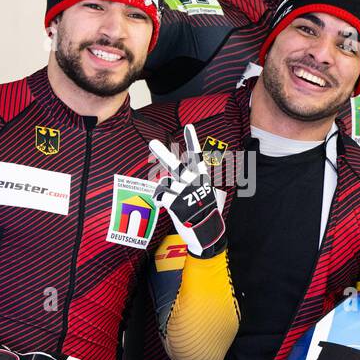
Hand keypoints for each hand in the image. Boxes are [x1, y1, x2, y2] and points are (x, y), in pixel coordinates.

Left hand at [149, 124, 226, 257]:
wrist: (207, 233)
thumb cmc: (203, 213)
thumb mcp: (203, 194)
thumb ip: (189, 183)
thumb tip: (169, 177)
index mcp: (202, 178)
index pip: (197, 156)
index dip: (192, 140)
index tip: (188, 127)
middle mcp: (194, 183)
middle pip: (175, 166)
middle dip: (162, 154)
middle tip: (152, 143)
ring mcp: (185, 192)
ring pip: (165, 182)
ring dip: (163, 188)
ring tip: (170, 197)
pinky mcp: (176, 203)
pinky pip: (160, 195)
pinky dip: (159, 199)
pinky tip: (163, 204)